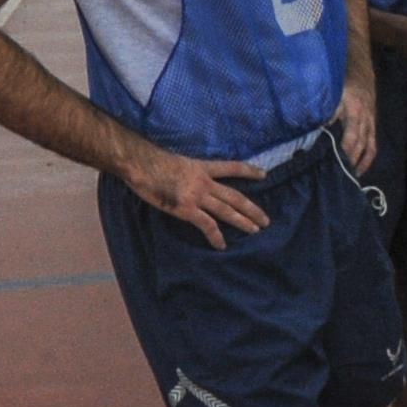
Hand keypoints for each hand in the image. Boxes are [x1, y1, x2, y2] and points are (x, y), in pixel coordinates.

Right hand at [126, 146, 270, 248]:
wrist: (139, 164)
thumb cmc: (149, 161)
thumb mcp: (175, 160)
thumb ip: (185, 171)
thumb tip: (182, 177)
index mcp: (201, 167)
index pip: (231, 168)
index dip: (248, 171)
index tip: (263, 174)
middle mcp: (204, 182)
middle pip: (235, 196)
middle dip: (252, 209)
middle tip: (266, 220)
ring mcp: (197, 196)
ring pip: (227, 211)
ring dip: (243, 221)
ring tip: (255, 230)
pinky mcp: (186, 209)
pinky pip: (206, 225)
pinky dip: (216, 236)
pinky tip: (221, 245)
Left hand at [336, 77, 377, 174]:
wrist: (361, 74)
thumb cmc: (343, 84)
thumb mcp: (333, 93)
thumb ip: (327, 110)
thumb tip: (319, 129)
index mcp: (354, 110)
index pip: (352, 135)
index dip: (345, 149)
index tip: (337, 160)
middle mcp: (365, 119)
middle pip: (361, 144)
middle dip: (352, 159)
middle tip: (341, 174)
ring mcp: (370, 124)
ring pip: (368, 147)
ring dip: (361, 163)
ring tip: (351, 176)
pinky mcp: (372, 127)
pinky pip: (373, 146)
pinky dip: (367, 159)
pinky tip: (360, 169)